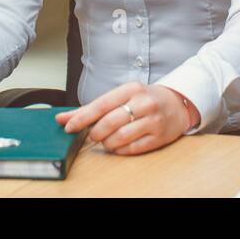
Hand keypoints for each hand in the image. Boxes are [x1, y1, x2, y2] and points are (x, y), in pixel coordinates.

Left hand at [55, 82, 196, 155]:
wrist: (177, 103)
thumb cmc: (143, 99)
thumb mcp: (120, 96)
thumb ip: (91, 108)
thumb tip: (62, 118)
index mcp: (131, 89)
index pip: (101, 104)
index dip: (82, 118)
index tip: (69, 127)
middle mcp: (143, 103)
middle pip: (110, 122)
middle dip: (96, 133)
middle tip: (93, 135)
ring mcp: (153, 120)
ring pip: (120, 137)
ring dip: (107, 143)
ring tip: (107, 140)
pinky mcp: (159, 137)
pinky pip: (133, 149)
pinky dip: (120, 150)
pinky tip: (119, 145)